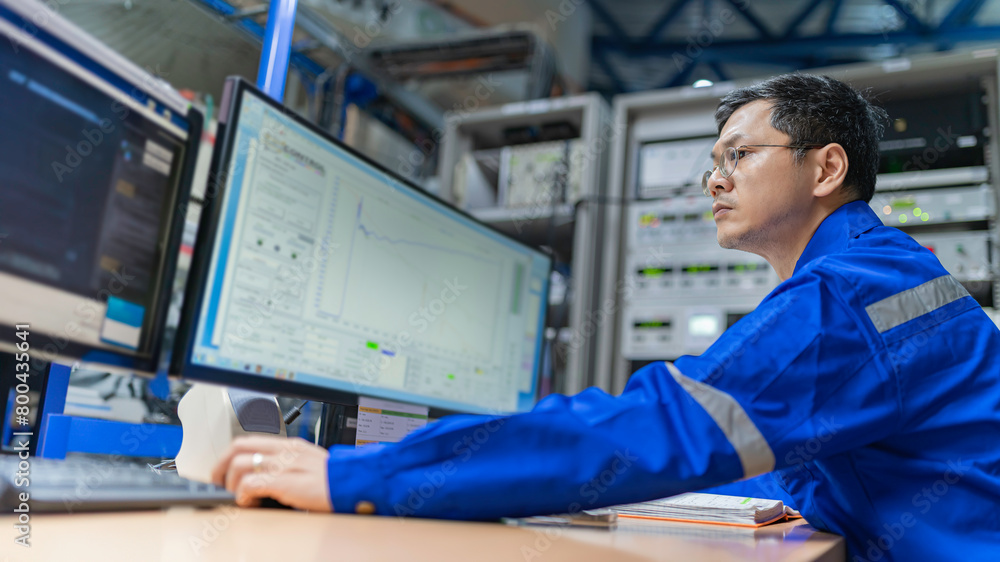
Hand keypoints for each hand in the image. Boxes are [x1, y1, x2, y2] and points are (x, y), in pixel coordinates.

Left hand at [211, 436, 332, 511]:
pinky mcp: (284, 481)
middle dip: (221, 466)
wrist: (353, 484)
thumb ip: (289, 465)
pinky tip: (250, 502)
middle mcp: (284, 451)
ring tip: (241, 496)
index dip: (230, 456)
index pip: (249, 440)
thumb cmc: (335, 479)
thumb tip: (267, 476)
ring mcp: (284, 465)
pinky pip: (251, 483)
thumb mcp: (309, 464)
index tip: (225, 470)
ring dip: (233, 483)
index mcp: (289, 445)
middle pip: (238, 448)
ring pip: (240, 465)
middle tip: (220, 483)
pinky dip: (243, 494)